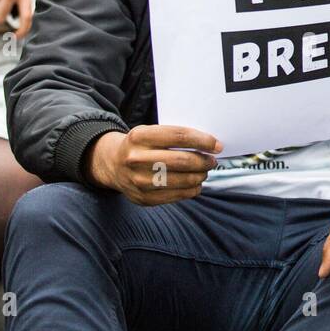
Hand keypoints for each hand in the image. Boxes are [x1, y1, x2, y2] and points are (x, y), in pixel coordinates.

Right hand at [84, 125, 221, 205]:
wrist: (112, 164)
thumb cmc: (140, 145)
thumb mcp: (150, 132)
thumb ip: (174, 136)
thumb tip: (208, 146)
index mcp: (139, 136)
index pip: (179, 136)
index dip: (202, 141)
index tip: (217, 145)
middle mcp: (136, 158)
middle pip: (182, 160)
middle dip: (203, 161)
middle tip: (212, 161)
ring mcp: (138, 180)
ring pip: (180, 180)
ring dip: (199, 176)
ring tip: (204, 172)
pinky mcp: (142, 198)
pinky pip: (175, 196)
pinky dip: (191, 190)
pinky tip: (195, 185)